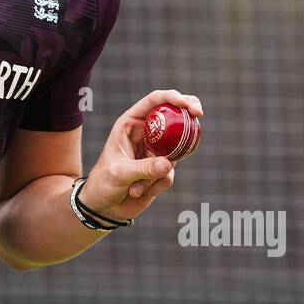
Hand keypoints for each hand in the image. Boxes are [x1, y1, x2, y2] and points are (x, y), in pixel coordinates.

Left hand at [81, 89, 203, 223]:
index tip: (185, 103)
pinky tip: (137, 192)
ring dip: (156, 174)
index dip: (171, 97)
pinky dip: (155, 186)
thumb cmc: (104, 182)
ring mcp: (157, 150)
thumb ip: (144, 168)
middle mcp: (146, 133)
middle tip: (198, 114)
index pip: (154, 101)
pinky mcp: (162, 168)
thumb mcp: (120, 173)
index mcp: (130, 123)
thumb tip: (169, 164)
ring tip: (134, 186)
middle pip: (174, 115)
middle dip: (188, 112)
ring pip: (175, 152)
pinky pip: (169, 174)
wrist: (105, 206)